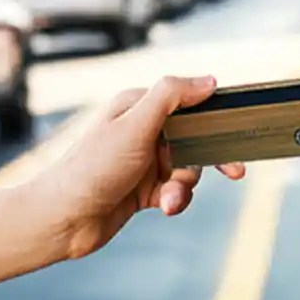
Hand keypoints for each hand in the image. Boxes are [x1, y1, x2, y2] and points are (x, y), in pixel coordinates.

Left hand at [37, 76, 245, 258]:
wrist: (62, 219)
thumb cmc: (91, 168)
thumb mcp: (134, 126)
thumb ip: (171, 97)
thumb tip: (208, 80)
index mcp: (138, 107)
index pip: (187, 102)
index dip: (214, 116)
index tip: (236, 130)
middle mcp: (143, 131)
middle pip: (194, 138)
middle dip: (208, 158)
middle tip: (235, 171)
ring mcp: (144, 161)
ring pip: (188, 168)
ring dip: (185, 185)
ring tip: (170, 199)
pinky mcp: (144, 189)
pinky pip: (176, 190)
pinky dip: (176, 198)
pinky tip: (166, 207)